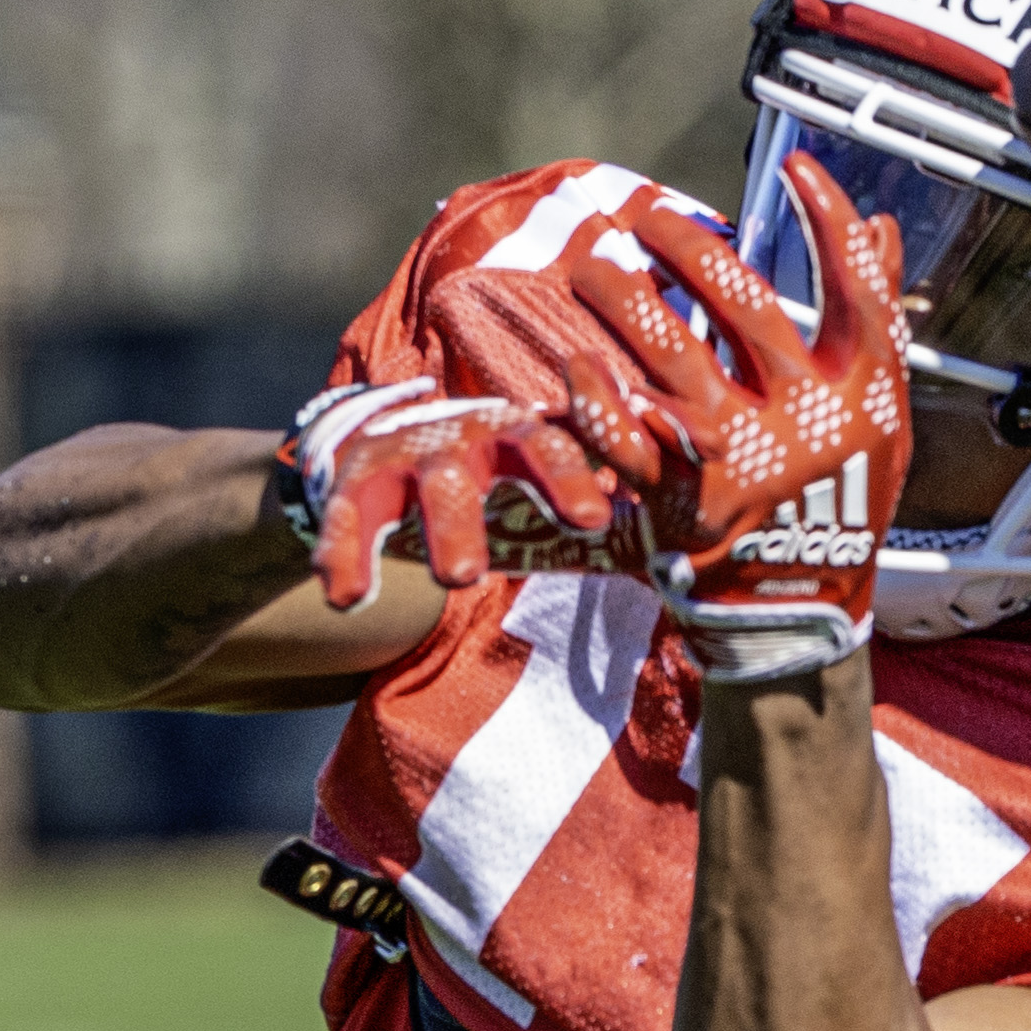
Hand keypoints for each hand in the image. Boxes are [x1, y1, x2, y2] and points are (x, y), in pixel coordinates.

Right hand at [292, 379, 618, 610]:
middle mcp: (461, 438)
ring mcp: (405, 458)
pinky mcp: (351, 484)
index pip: (548, 447)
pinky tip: (345, 597)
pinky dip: (343, 555)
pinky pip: (345, 520)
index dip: (569, 478)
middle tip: (517, 553)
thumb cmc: (493, 468)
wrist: (386, 439)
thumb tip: (687, 524)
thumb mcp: (537, 467)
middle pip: (473, 470)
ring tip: (458, 579)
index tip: (592, 519)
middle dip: (495, 508)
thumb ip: (605, 493)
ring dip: (444, 531)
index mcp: (516, 433)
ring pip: (422, 493)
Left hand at [562, 151, 911, 679]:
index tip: (796, 166)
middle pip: (745, 306)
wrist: (796, 613)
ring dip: (626, 298)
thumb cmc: (838, 506)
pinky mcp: (685, 498)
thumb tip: (881, 225)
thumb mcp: (880, 419)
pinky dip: (597, 397)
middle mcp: (806, 421)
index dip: (830, 221)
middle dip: (691, 247)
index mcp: (864, 397)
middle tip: (648, 216)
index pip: (858, 289)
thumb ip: (877, 321)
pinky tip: (576, 362)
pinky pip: (628, 436)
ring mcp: (742, 459)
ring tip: (593, 265)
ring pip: (674, 355)